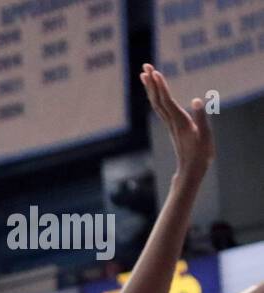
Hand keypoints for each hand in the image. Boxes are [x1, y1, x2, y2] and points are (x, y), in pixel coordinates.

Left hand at [140, 63, 213, 177]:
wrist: (191, 170)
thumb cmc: (201, 154)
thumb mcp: (205, 136)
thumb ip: (201, 118)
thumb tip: (196, 100)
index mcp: (180, 121)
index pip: (167, 101)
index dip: (160, 87)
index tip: (154, 73)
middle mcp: (171, 121)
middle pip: (157, 99)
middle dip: (151, 82)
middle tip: (145, 66)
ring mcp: (169, 123)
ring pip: (156, 103)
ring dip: (150, 88)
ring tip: (144, 73)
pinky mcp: (171, 125)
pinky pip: (160, 108)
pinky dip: (155, 96)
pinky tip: (153, 91)